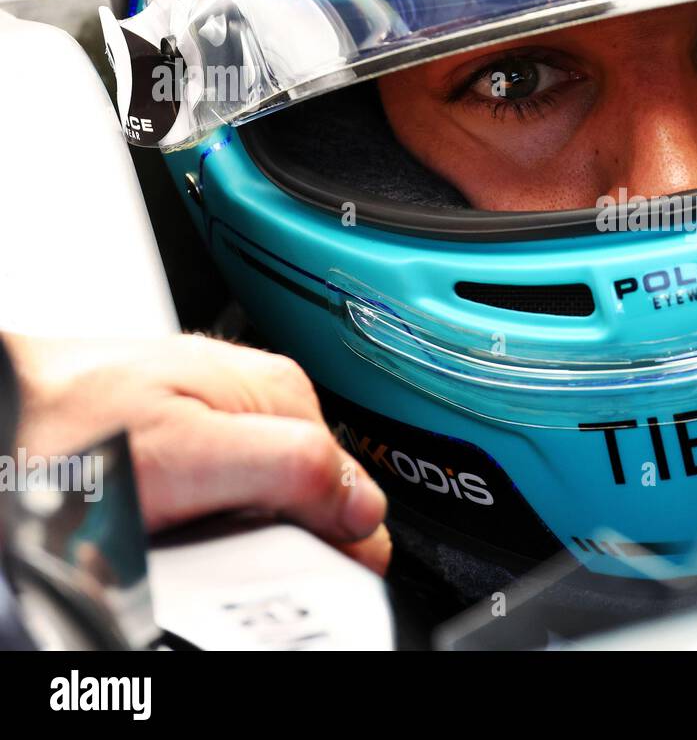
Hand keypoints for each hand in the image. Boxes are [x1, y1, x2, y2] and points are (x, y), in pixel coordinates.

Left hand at [6, 333, 389, 574]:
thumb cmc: (65, 420)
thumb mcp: (190, 448)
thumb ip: (292, 466)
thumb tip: (364, 503)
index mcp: (281, 391)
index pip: (352, 485)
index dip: (333, 541)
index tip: (295, 571)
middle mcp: (257, 401)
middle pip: (306, 499)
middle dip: (270, 537)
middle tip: (208, 549)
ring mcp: (219, 422)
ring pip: (259, 507)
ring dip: (226, 536)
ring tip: (172, 537)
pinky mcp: (184, 445)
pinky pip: (216, 503)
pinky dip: (194, 526)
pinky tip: (160, 527)